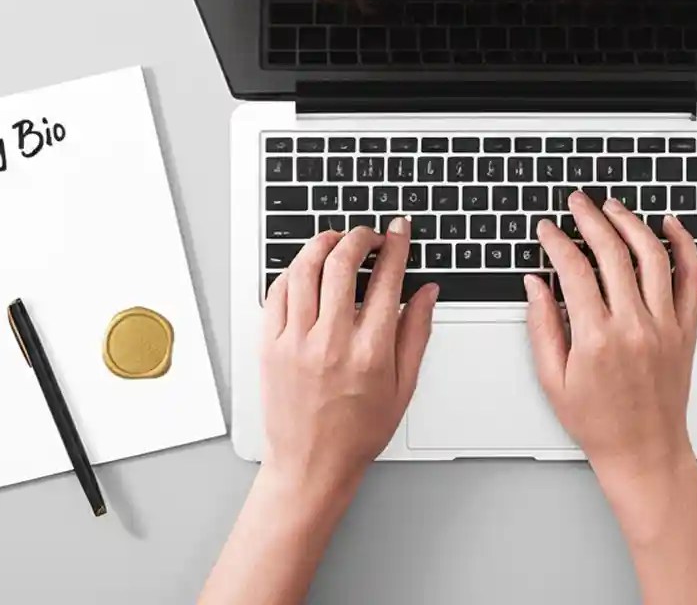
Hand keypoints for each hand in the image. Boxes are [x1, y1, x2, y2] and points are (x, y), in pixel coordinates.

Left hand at [259, 218, 438, 490]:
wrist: (310, 466)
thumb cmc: (358, 433)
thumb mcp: (403, 387)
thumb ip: (417, 334)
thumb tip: (427, 293)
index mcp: (370, 352)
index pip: (387, 280)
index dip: (396, 245)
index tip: (399, 231)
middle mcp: (331, 342)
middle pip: (342, 263)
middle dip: (360, 237)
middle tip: (369, 235)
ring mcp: (295, 343)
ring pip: (304, 270)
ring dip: (323, 244)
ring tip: (336, 240)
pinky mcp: (269, 347)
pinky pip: (277, 293)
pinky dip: (293, 272)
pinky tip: (306, 270)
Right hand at [524, 193, 696, 490]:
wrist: (644, 451)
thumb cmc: (598, 423)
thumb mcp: (553, 379)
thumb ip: (542, 326)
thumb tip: (536, 284)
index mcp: (596, 339)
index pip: (574, 270)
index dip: (557, 242)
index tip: (548, 229)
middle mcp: (634, 326)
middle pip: (612, 253)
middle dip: (590, 219)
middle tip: (577, 202)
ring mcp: (665, 325)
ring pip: (652, 255)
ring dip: (630, 223)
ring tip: (612, 207)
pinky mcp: (686, 329)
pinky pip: (691, 278)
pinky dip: (684, 246)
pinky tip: (670, 226)